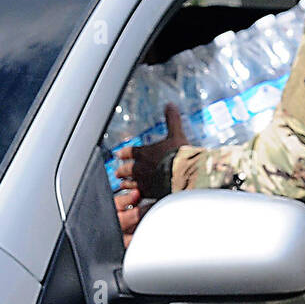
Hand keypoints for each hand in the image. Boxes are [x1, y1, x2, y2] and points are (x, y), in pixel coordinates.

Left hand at [114, 103, 187, 243]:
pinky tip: (136, 199)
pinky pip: (139, 197)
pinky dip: (136, 197)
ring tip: (123, 185)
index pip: (129, 152)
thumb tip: (170, 104)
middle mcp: (141, 169)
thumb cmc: (181, 154)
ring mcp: (144, 184)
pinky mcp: (151, 196)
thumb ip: (172, 119)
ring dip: (125, 184)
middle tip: (118, 172)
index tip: (119, 153)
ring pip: (129, 184)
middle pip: (126, 170)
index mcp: (145, 153)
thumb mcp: (176, 133)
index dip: (124, 153)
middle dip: (122, 170)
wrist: (186, 175)